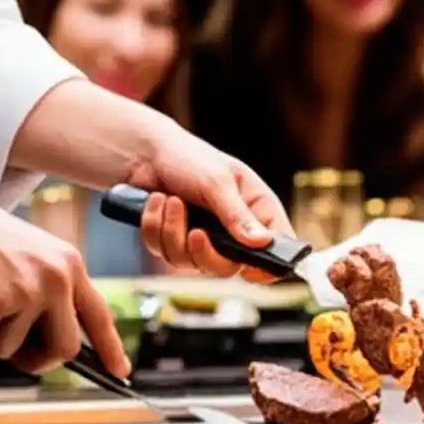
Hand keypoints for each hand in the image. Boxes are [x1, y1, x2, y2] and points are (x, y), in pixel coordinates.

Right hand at [0, 193, 127, 377]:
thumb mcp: (37, 257)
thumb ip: (54, 295)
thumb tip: (60, 347)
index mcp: (70, 267)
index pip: (98, 315)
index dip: (111, 348)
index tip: (121, 372)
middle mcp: (55, 280)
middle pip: (63, 349)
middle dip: (39, 359)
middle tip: (18, 350)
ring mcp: (23, 292)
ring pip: (9, 349)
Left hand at [125, 131, 292, 283]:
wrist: (147, 153)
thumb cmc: (191, 158)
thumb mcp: (218, 182)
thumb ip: (237, 215)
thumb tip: (262, 242)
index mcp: (257, 211)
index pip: (276, 249)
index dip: (267, 267)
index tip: (248, 271)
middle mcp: (234, 230)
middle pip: (228, 268)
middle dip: (205, 252)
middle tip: (195, 231)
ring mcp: (204, 240)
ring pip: (191, 262)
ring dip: (174, 231)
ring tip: (171, 200)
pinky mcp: (175, 242)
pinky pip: (164, 252)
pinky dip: (155, 227)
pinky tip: (157, 202)